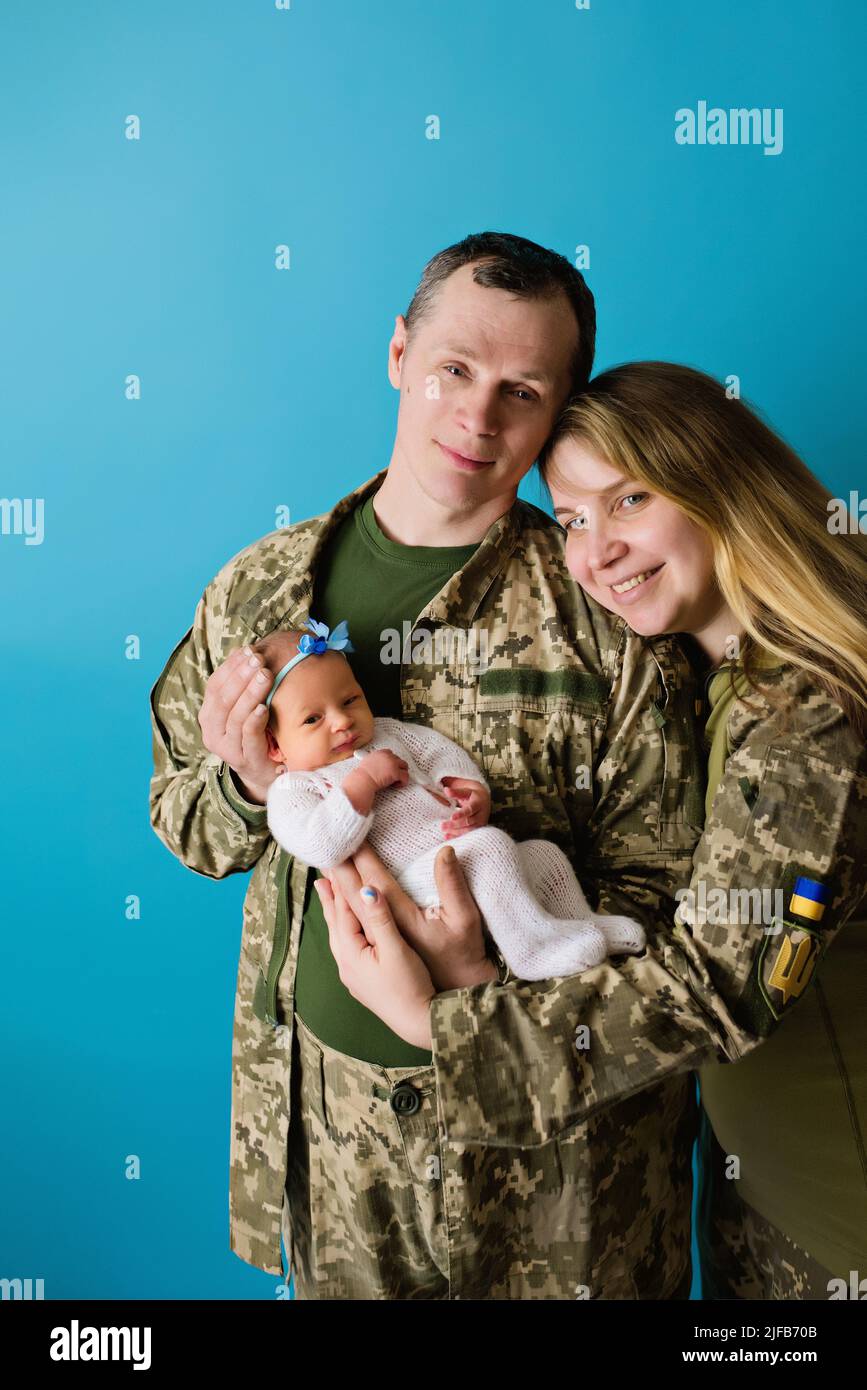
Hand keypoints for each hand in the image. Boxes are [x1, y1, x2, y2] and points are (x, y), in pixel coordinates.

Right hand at [197, 644, 278, 803]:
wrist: (267, 774)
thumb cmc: (258, 735)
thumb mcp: (246, 709)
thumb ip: (244, 687)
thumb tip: (249, 651)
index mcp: (209, 716)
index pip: (215, 686)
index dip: (231, 666)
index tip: (248, 649)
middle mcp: (212, 732)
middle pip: (223, 699)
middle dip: (242, 676)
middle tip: (259, 659)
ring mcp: (226, 749)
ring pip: (235, 716)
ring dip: (250, 693)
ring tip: (265, 675)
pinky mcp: (244, 760)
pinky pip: (247, 736)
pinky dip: (254, 720)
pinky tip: (263, 707)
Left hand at [314, 876, 435, 1048]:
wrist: (419, 1024)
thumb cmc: (410, 987)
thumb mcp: (396, 950)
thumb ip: (380, 918)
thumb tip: (365, 888)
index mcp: (350, 952)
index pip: (342, 910)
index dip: (339, 884)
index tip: (334, 862)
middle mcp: (345, 964)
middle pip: (335, 922)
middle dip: (331, 896)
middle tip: (322, 873)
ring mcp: (352, 974)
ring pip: (339, 935)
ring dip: (335, 912)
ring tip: (328, 894)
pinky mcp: (362, 981)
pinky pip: (347, 946)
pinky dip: (344, 929)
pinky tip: (348, 929)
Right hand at [356, 748, 408, 791]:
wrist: (362, 781)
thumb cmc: (362, 776)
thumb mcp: (367, 763)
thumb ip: (374, 762)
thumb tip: (378, 767)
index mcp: (380, 753)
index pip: (390, 753)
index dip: (391, 761)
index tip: (390, 767)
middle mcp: (387, 756)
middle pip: (399, 760)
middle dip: (398, 768)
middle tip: (394, 775)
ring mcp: (392, 763)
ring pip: (404, 766)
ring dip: (402, 774)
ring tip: (396, 781)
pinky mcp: (395, 772)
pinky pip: (405, 776)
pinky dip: (403, 782)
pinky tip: (397, 785)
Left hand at [439, 777, 490, 838]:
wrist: (484, 799)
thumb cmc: (472, 794)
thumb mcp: (466, 790)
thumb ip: (456, 791)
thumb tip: (446, 790)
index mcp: (478, 802)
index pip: (470, 809)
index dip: (461, 814)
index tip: (452, 817)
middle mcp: (482, 813)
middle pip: (469, 821)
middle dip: (455, 824)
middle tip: (443, 826)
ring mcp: (481, 822)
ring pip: (469, 830)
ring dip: (456, 832)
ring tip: (444, 831)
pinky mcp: (478, 828)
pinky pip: (468, 834)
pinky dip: (457, 836)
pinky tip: (448, 836)